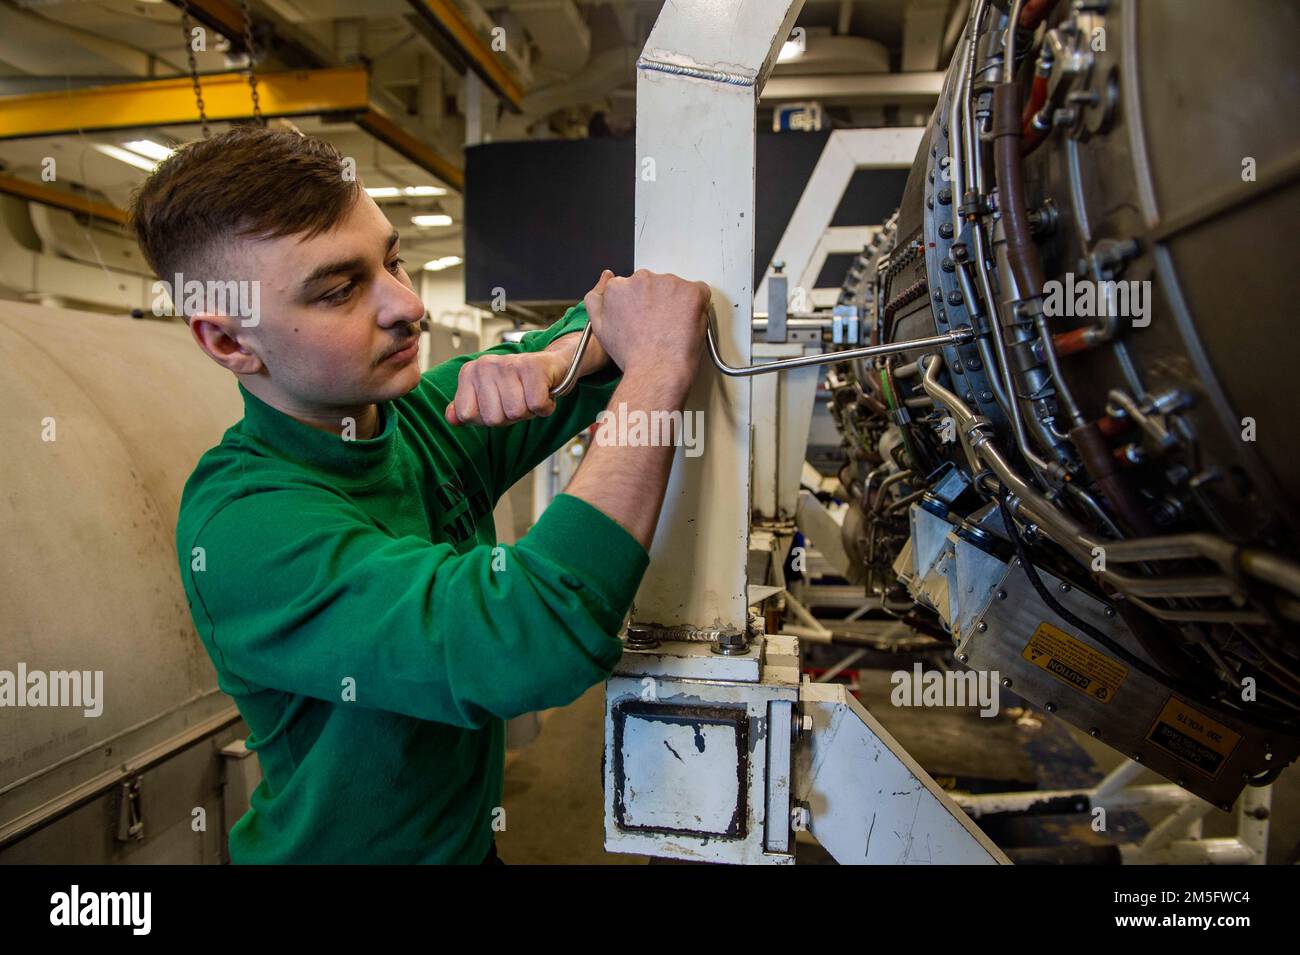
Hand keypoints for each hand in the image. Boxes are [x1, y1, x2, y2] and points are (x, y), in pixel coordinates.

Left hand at [444, 348, 568, 426]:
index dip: (487, 418)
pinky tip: (543, 393)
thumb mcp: (487, 398)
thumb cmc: (518, 385)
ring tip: (530, 395)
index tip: (498, 404)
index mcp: (469, 373)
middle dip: (510, 417)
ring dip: (529, 411)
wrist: (552, 365)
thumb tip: (451, 418)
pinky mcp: (533, 367)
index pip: (467, 415)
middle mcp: (485, 365)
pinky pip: (536, 405)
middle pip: (493, 418)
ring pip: (515, 412)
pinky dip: (544, 407)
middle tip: (519, 399)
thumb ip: (466, 409)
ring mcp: (508, 364)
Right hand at [584, 269, 709, 384]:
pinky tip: (687, 324)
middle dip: (659, 301)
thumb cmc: (631, 355)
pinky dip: (697, 306)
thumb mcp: (600, 327)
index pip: (635, 287)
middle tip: (661, 327)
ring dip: (677, 303)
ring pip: (676, 289)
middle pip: (655, 285)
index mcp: (619, 286)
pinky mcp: (692, 291)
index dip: (643, 305)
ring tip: (673, 329)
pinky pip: (699, 292)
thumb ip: (596, 300)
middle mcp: (643, 278)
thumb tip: (607, 278)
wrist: (656, 370)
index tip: (647, 320)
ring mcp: (669, 283)